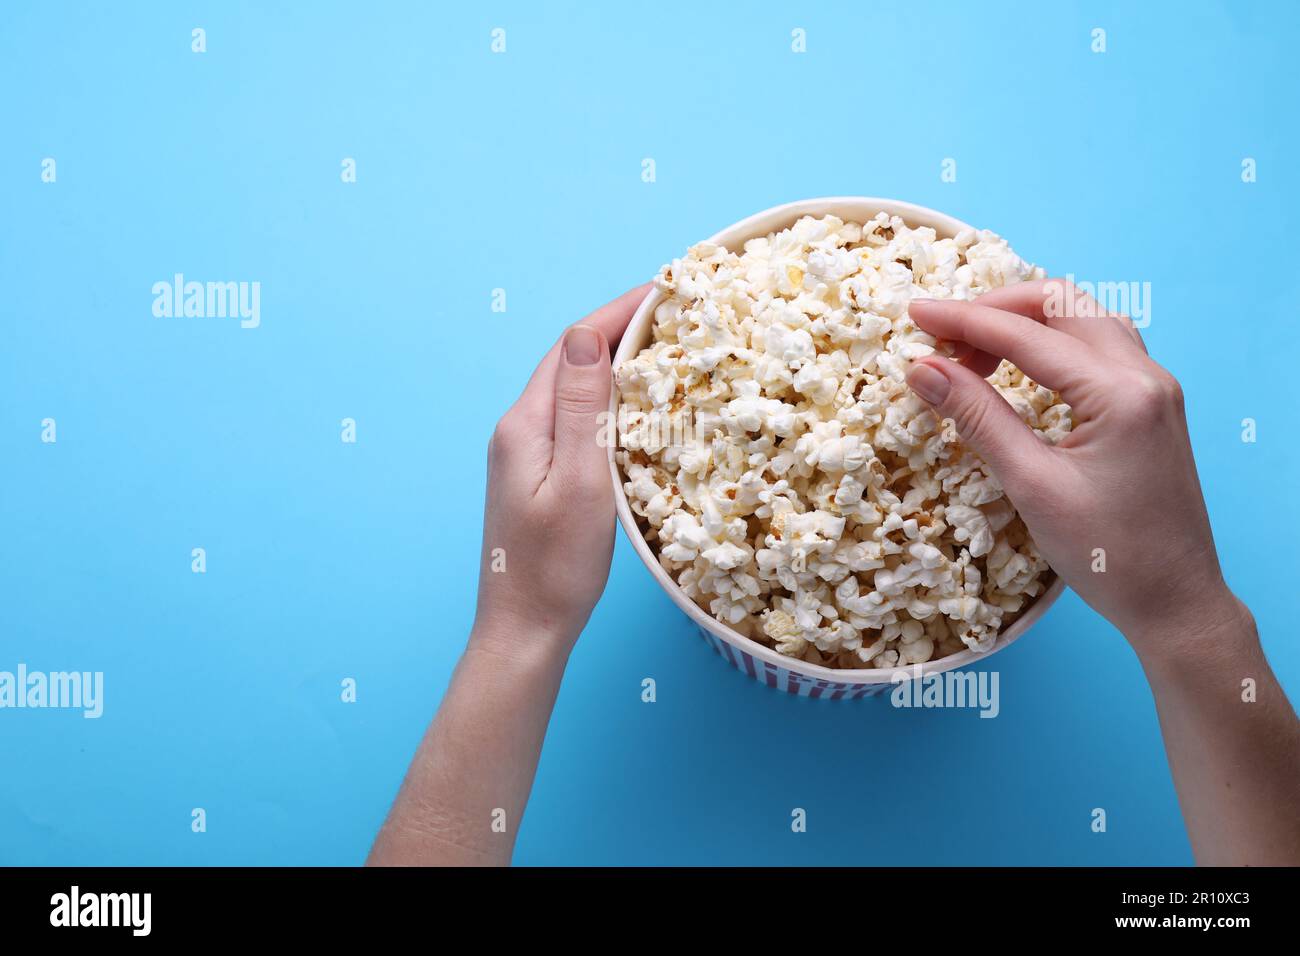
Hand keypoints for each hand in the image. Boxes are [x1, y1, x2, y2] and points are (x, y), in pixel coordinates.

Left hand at [473, 285, 648, 651]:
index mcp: (525, 424)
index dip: (618, 312)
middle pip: (570, 359)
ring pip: (573, 387)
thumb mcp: (578, 483)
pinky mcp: (536, 475)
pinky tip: (636, 407)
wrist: (524, 629)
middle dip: (620, 328)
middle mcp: (518, 429)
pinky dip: (608, 399)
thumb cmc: (555, 568)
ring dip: (614, 362)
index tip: (666, 290)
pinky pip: (575, 417)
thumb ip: (581, 408)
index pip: (573, 344)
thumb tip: (584, 333)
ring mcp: (524, 453)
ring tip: (664, 347)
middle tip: (676, 313)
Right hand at [905, 281, 1245, 659]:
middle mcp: (1145, 375)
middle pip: (1061, 305)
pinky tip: (1020, 369)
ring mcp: (1154, 388)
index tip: (914, 313)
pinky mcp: (1151, 406)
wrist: (1175, 602)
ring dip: (1025, 322)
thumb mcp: (1031, 485)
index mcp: (1120, 392)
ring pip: (1082, 319)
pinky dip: (1052, 343)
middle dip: (995, 310)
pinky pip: (1099, 346)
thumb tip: (922, 369)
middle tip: (941, 338)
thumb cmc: (1106, 556)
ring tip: (973, 353)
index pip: (1026, 334)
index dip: (964, 319)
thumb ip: (977, 417)